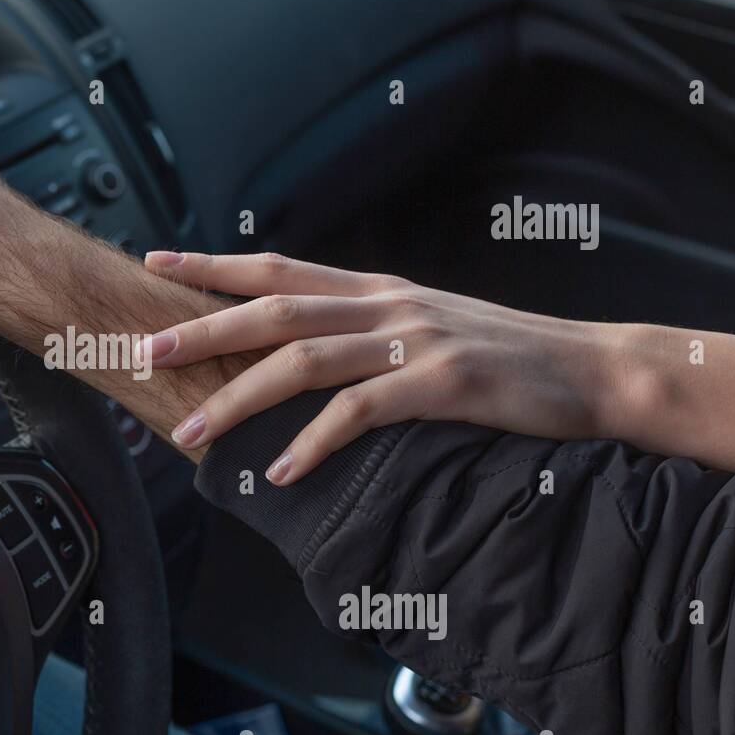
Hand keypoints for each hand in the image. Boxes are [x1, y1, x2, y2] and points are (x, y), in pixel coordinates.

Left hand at [142, 251, 628, 484]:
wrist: (589, 370)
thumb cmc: (498, 356)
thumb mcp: (421, 327)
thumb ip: (361, 329)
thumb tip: (297, 349)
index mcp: (374, 288)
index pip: (277, 267)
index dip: (212, 264)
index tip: (154, 264)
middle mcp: (385, 303)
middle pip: (275, 307)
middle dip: (204, 328)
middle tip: (145, 348)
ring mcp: (414, 339)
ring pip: (306, 358)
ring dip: (241, 396)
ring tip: (193, 433)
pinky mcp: (444, 383)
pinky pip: (363, 412)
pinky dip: (316, 441)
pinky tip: (282, 470)